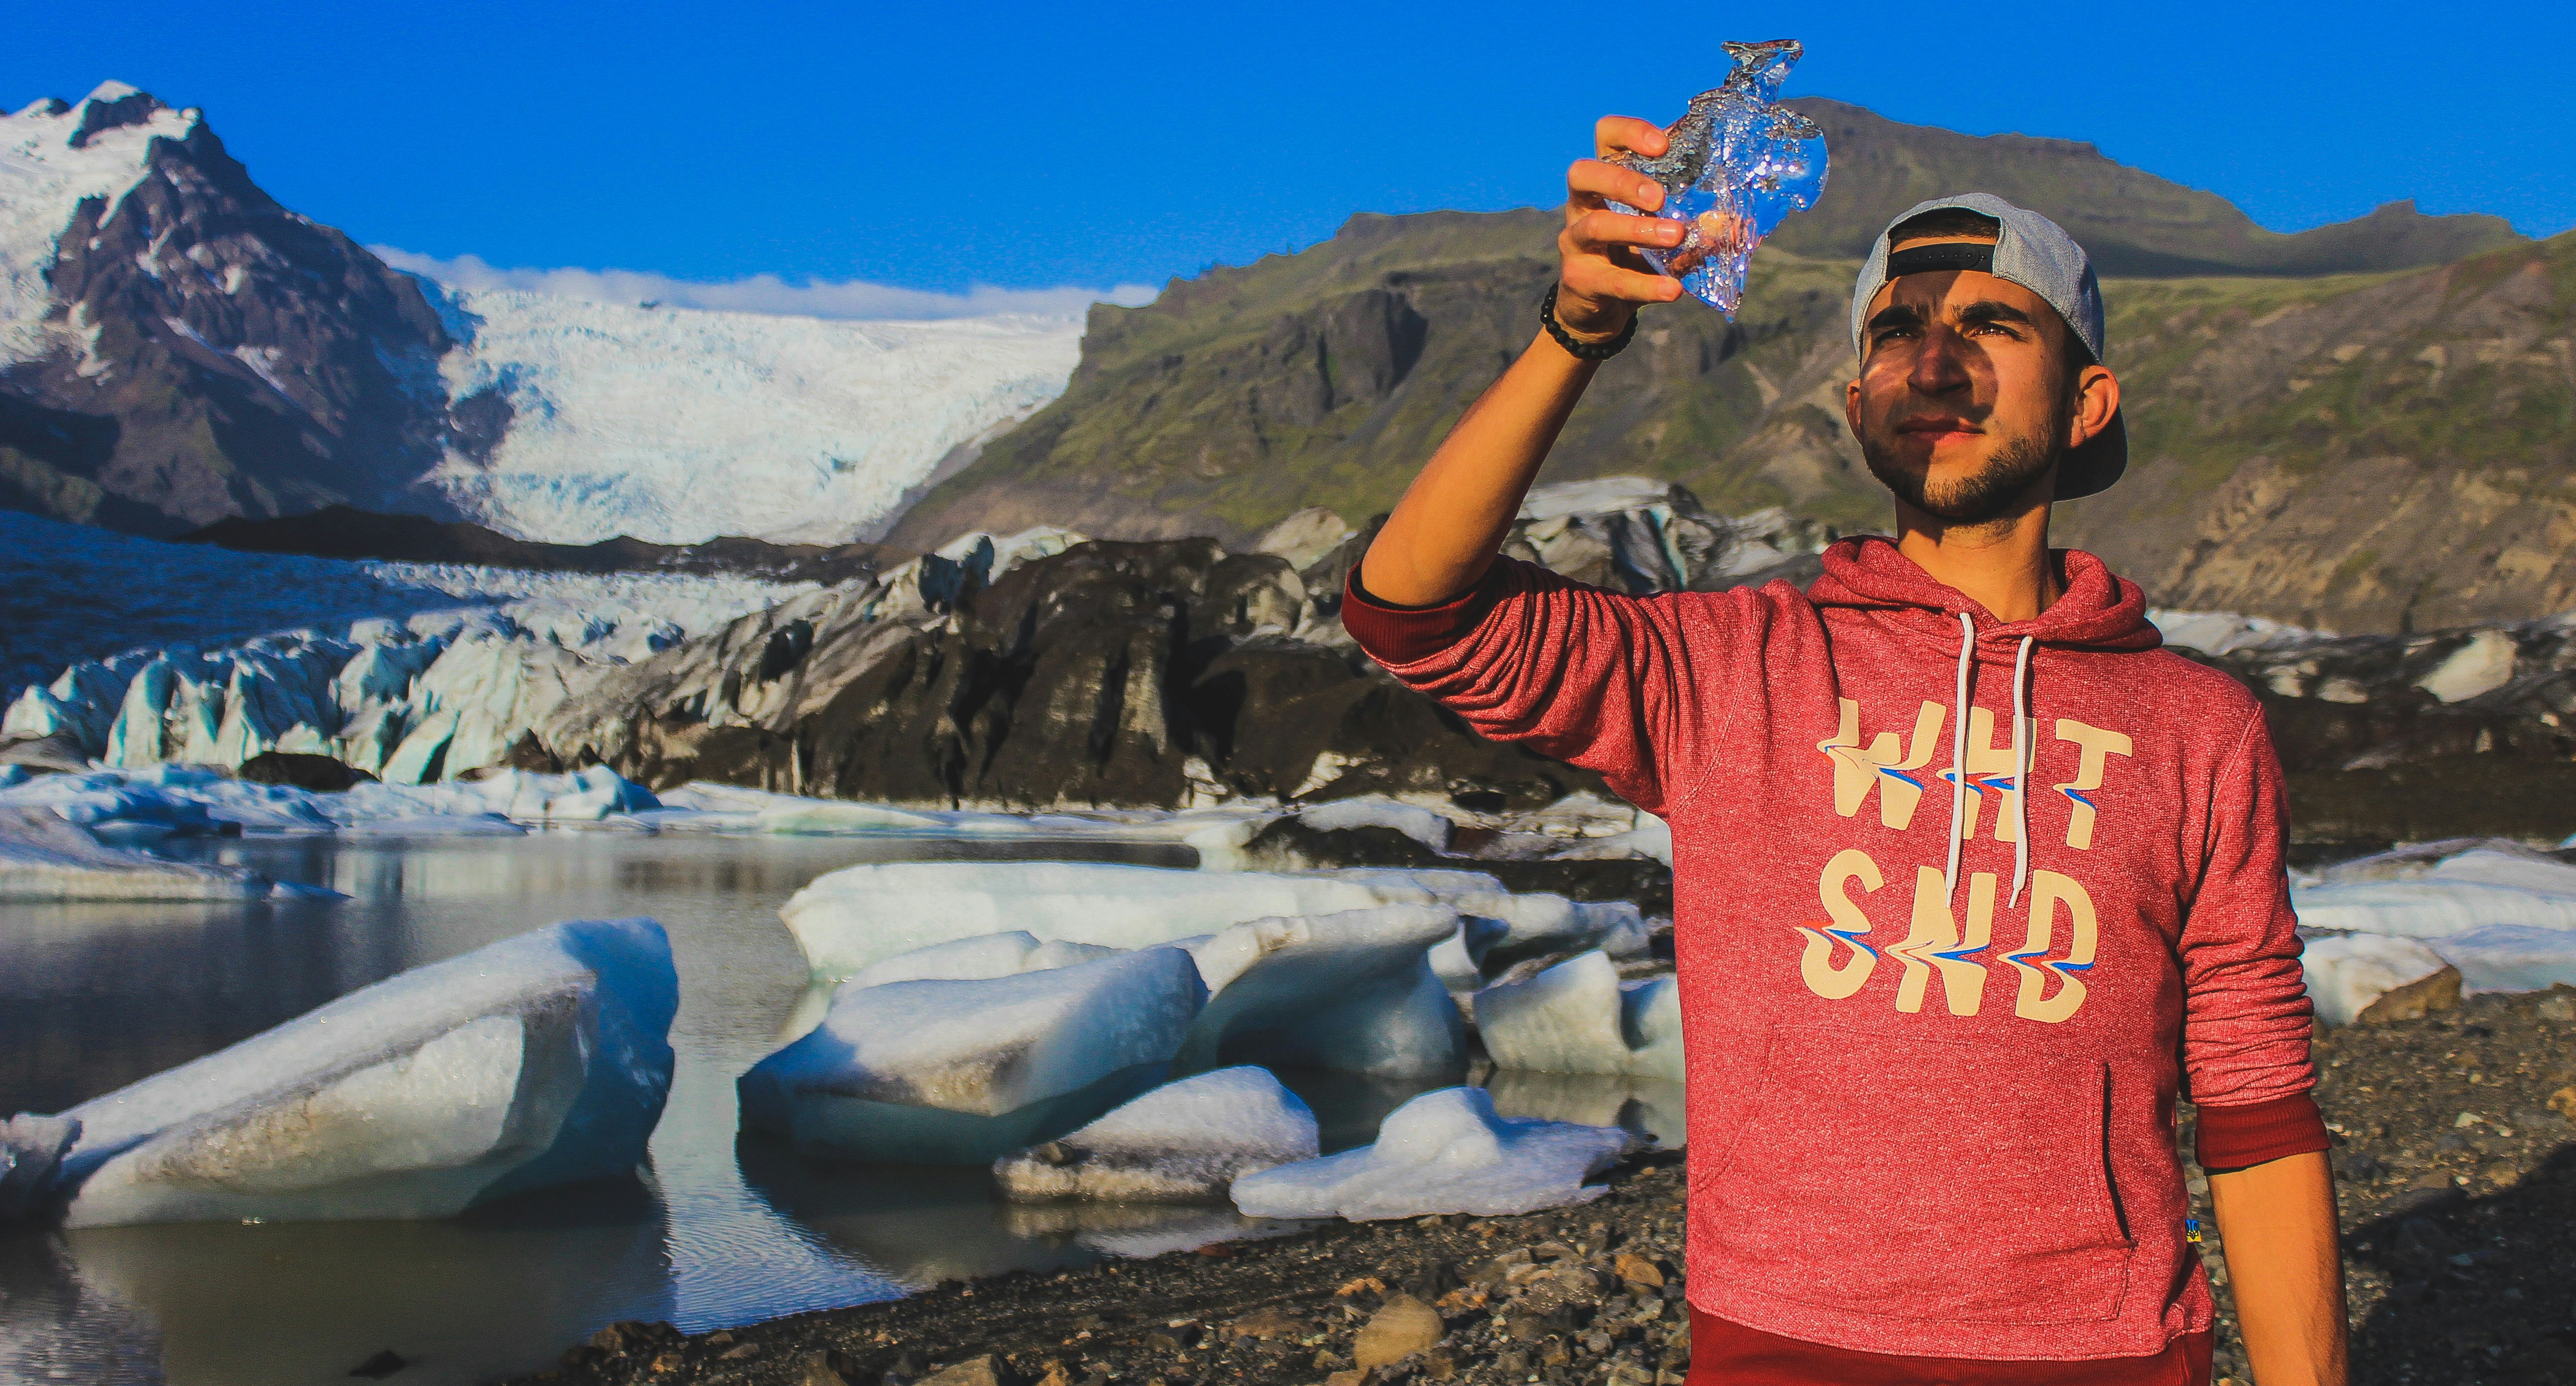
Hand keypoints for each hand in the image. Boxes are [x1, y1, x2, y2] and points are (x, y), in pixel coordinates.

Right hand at [1557, 117, 1686, 340]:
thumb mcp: (1662, 233)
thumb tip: (1729, 223)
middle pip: (1582, 174)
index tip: (1662, 145)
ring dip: (1637, 229)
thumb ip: (1691, 223)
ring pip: (1595, 226)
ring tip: (1675, 235)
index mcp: (1604, 182)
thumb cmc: (1634, 258)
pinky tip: (1672, 289)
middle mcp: (1582, 206)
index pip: (1605, 137)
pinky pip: (1612, 280)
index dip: (1629, 132)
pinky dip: (1646, 284)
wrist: (1599, 311)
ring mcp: (1575, 242)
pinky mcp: (1579, 280)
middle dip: (1622, 181)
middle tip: (1659, 198)